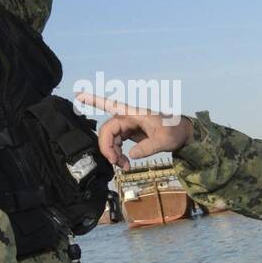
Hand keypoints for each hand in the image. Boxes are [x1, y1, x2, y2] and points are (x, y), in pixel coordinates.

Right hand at [79, 92, 193, 169]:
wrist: (183, 134)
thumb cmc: (175, 131)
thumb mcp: (165, 141)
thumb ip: (148, 147)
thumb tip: (131, 154)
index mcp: (135, 114)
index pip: (111, 105)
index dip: (94, 100)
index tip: (78, 96)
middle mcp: (128, 118)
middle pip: (107, 130)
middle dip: (107, 147)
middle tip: (115, 162)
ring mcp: (128, 126)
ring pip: (111, 138)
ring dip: (113, 153)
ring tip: (124, 166)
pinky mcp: (130, 133)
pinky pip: (117, 143)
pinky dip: (118, 153)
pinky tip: (125, 163)